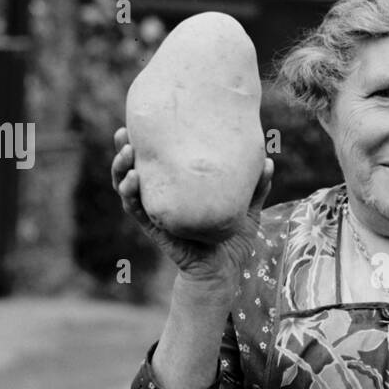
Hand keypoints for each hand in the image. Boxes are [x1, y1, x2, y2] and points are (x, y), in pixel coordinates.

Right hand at [111, 126, 273, 283]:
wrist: (226, 270)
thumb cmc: (233, 238)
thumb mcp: (247, 208)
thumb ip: (256, 186)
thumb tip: (268, 161)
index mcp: (178, 186)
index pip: (159, 158)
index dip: (148, 140)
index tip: (146, 117)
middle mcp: (162, 196)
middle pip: (134, 167)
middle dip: (124, 148)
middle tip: (124, 130)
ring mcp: (156, 211)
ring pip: (128, 187)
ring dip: (121, 168)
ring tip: (125, 150)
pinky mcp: (155, 227)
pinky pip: (137, 209)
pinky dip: (130, 194)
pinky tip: (133, 179)